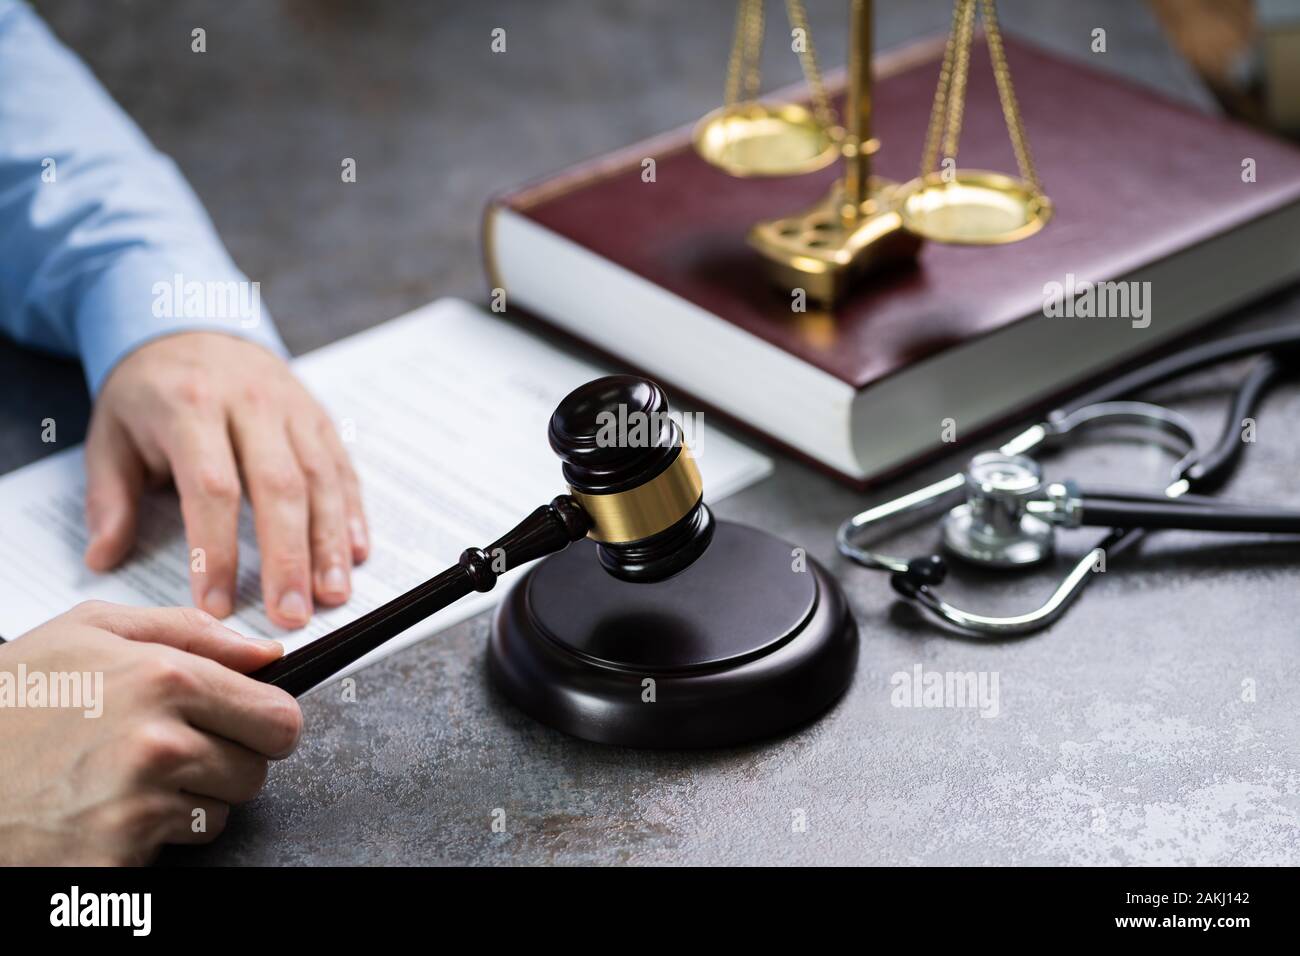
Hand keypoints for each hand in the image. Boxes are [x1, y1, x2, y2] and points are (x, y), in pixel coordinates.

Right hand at [0, 601, 300, 865]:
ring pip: (219, 812)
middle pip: (257, 769)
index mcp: (165, 678)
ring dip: (186, 800)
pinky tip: (103, 810)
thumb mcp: (89, 631)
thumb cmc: (10, 699)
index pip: (280, 718)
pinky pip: (177, 850)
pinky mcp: (116, 857)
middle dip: (226, 761)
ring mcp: (138, 805)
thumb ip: (190, 631)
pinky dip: (149, 838)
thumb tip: (265, 653)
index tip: (243, 723)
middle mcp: (160, 742)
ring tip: (125, 777)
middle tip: (170, 751)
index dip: (263, 722)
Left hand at [85, 332, 368, 628]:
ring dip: (329, 542)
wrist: (192, 324)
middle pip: (278, 487)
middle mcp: (249, 404)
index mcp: (190, 407)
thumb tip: (104, 559)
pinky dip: (351, 512)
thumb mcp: (110, 435)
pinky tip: (356, 553)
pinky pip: (341, 467)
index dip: (217, 549)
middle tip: (291, 615)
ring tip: (332, 595)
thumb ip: (110, 499)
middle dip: (288, 557)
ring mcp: (292, 408)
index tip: (215, 605)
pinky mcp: (318, 416)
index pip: (212, 486)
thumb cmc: (149, 392)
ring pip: (319, 479)